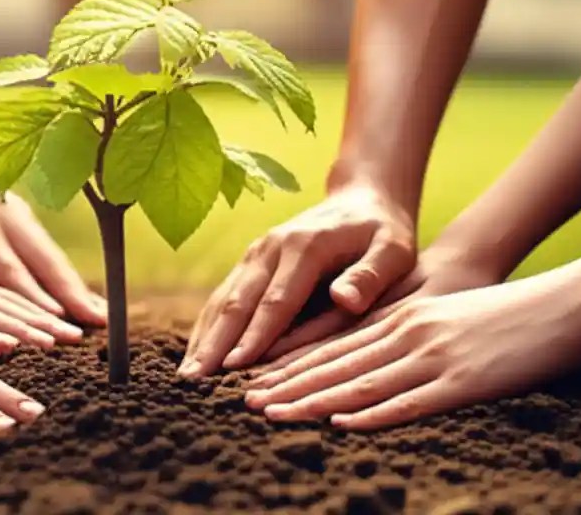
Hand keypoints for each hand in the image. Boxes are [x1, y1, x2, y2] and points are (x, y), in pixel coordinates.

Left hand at [0, 180, 107, 325]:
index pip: (8, 267)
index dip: (33, 300)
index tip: (57, 324)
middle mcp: (3, 209)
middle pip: (41, 260)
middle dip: (70, 295)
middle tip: (99, 323)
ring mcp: (15, 217)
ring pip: (48, 260)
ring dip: (73, 291)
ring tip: (101, 319)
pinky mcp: (18, 228)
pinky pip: (43, 262)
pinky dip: (63, 285)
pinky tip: (82, 307)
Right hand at [179, 185, 415, 376]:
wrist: (362, 200)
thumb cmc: (383, 232)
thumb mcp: (394, 249)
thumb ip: (371, 275)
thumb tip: (345, 300)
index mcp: (305, 247)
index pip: (276, 301)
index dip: (255, 336)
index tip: (235, 367)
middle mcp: (271, 248)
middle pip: (238, 301)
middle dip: (215, 343)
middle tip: (193, 381)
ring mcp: (256, 254)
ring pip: (223, 300)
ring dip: (203, 337)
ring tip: (186, 376)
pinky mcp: (251, 263)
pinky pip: (224, 297)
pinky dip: (207, 326)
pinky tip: (196, 353)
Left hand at [243, 265, 580, 428]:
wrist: (566, 299)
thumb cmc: (507, 313)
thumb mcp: (446, 316)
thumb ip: (409, 335)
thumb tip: (375, 361)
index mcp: (403, 318)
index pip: (335, 345)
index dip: (293, 364)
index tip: (257, 380)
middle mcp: (408, 333)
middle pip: (336, 363)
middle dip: (288, 384)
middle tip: (246, 402)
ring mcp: (434, 356)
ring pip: (361, 382)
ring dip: (313, 401)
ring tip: (274, 414)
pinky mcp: (465, 380)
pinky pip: (410, 401)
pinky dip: (373, 415)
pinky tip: (342, 425)